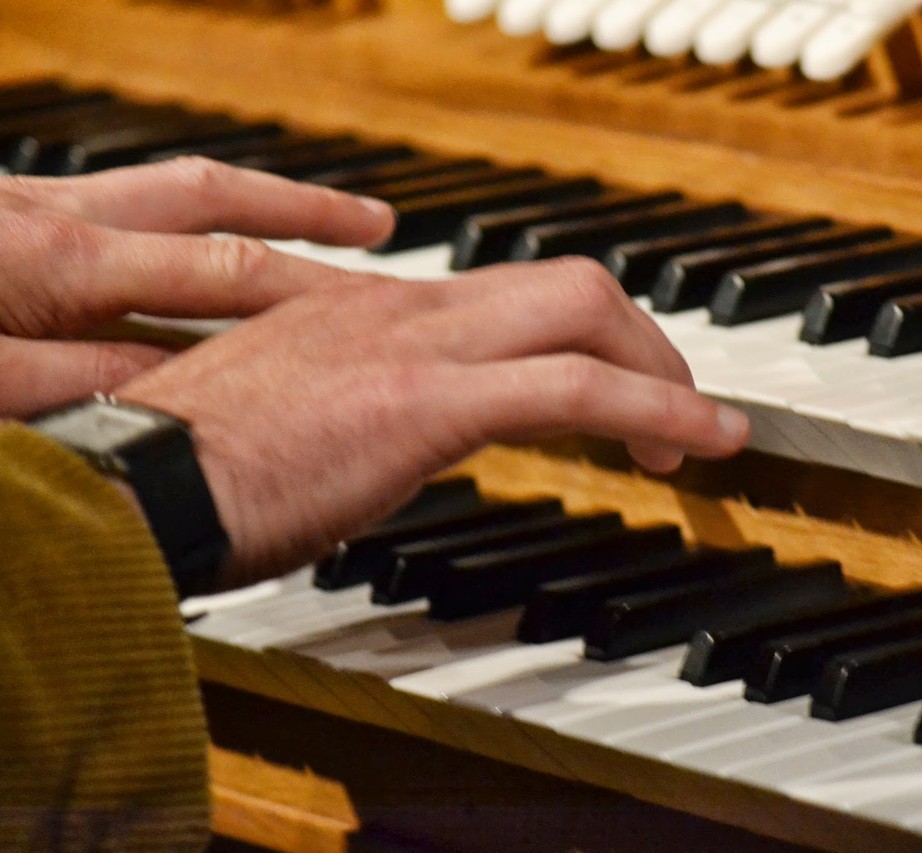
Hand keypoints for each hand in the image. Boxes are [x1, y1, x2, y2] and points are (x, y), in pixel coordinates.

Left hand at [0, 156, 394, 415]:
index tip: (380, 302)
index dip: (311, 285)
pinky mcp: (14, 212)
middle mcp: (66, 215)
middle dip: (305, 212)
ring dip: (255, 201)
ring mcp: (40, 205)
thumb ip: (85, 381)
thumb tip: (180, 384)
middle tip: (378, 226)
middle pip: (214, 200)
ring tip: (314, 217)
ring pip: (176, 190)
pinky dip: (191, 217)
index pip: (223, 271)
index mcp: (64, 261)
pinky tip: (208, 244)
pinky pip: (129, 200)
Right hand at [116, 256, 750, 587]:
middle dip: (642, 342)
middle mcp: (408, 308)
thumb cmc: (206, 465)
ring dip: (660, 373)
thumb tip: (411, 430)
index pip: (517, 290)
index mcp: (379, 309)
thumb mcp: (302, 410)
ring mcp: (419, 346)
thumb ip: (368, 401)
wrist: (143, 481)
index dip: (589, 332)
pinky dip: (656, 409)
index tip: (619, 384)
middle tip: (672, 408)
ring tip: (693, 434)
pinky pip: (572, 390)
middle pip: (570, 284)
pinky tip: (703, 445)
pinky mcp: (426, 402)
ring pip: (584, 316)